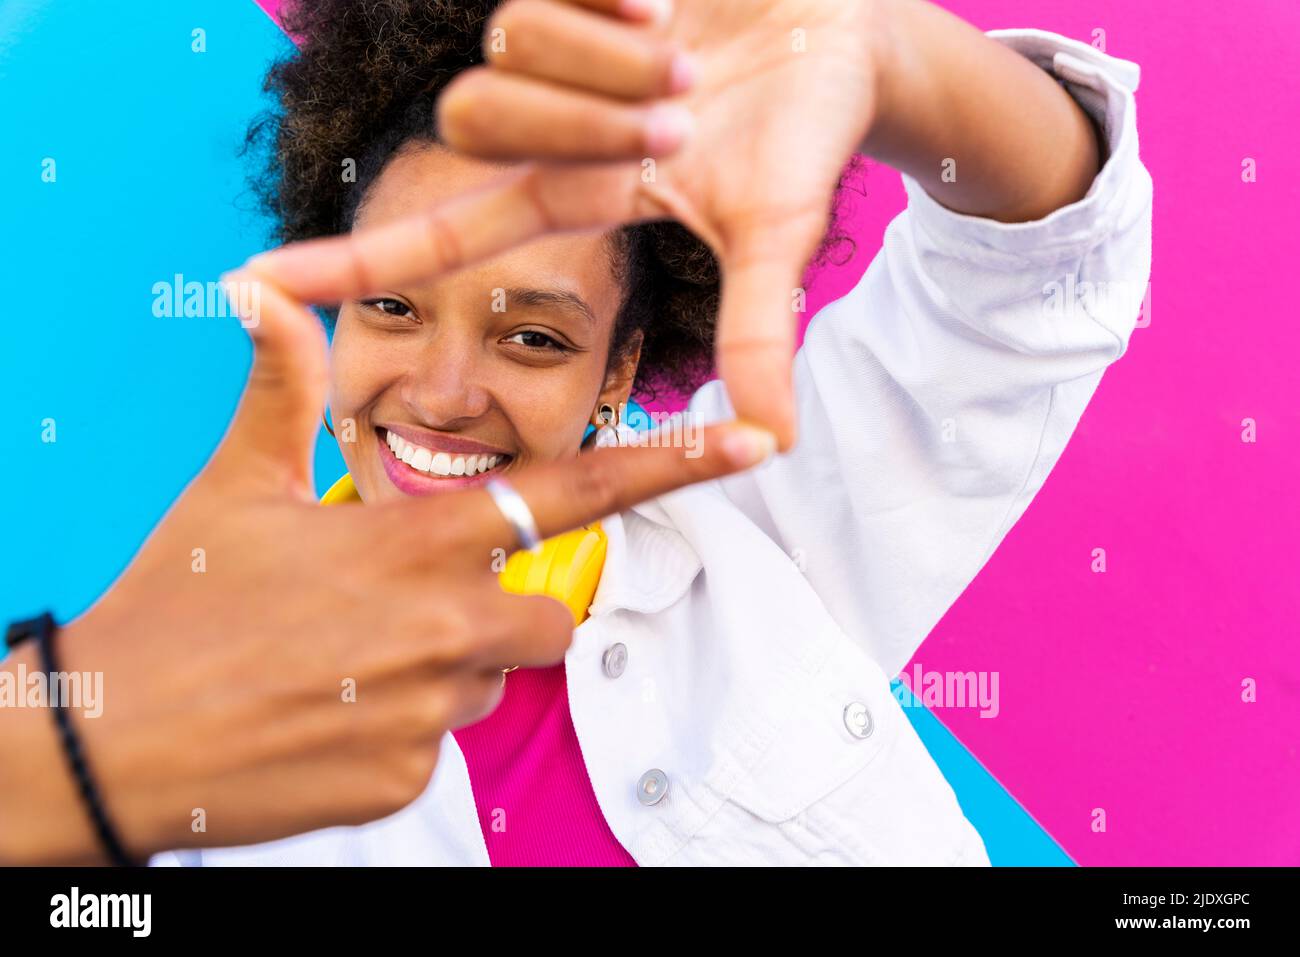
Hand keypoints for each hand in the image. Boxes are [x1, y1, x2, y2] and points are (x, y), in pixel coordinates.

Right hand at [0, 264, 773, 864]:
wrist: (118, 738)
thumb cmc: (178, 603)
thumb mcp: (233, 486)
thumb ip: (279, 392)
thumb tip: (265, 291)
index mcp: (418, 540)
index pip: (574, 493)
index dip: (671, 464)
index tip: (750, 441)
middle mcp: (446, 624)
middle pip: (548, 614)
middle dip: (503, 609)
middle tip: (406, 609)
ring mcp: (433, 709)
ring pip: (491, 679)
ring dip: (445, 668)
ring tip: (348, 662)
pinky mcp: (408, 779)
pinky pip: (441, 744)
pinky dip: (401, 727)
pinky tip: (329, 716)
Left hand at [251, 0, 888, 449]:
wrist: (842, 36)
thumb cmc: (805, 137)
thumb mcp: (774, 237)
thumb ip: (759, 333)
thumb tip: (773, 442)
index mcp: (579, 195)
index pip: (444, 237)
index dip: (356, 262)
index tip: (259, 281)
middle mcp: (548, 127)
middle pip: (472, 123)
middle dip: (582, 119)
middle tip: (679, 116)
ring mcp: (553, 50)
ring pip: (500, 50)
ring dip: (608, 62)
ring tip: (685, 58)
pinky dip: (618, 1)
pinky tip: (669, 1)